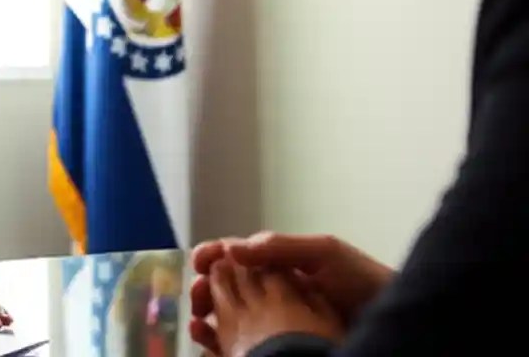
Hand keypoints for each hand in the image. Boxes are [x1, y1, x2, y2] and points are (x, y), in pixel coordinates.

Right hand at [189, 232, 392, 353]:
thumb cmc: (364, 281)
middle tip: (197, 299)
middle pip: (223, 287)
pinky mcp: (280, 345)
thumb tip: (234, 248)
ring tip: (200, 323)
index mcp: (277, 263)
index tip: (199, 263)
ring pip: (228, 316)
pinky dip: (221, 344)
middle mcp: (271, 289)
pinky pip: (243, 342)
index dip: (211, 256)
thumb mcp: (323, 252)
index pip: (233, 256)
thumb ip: (279, 246)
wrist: (396, 321)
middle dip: (202, 289)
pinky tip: (212, 345)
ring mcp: (275, 318)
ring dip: (207, 317)